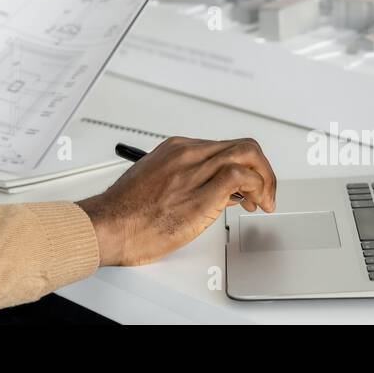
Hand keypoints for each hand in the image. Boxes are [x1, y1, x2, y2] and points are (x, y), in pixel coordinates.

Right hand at [76, 136, 276, 266]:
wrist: (108, 225)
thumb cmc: (124, 212)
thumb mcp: (153, 181)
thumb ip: (183, 180)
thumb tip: (213, 191)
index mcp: (176, 149)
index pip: (225, 147)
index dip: (245, 167)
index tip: (248, 185)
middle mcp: (187, 155)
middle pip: (242, 147)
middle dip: (262, 169)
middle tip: (264, 192)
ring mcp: (194, 172)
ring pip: (247, 154)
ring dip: (265, 178)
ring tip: (265, 200)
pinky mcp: (201, 195)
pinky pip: (241, 177)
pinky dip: (258, 187)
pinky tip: (256, 203)